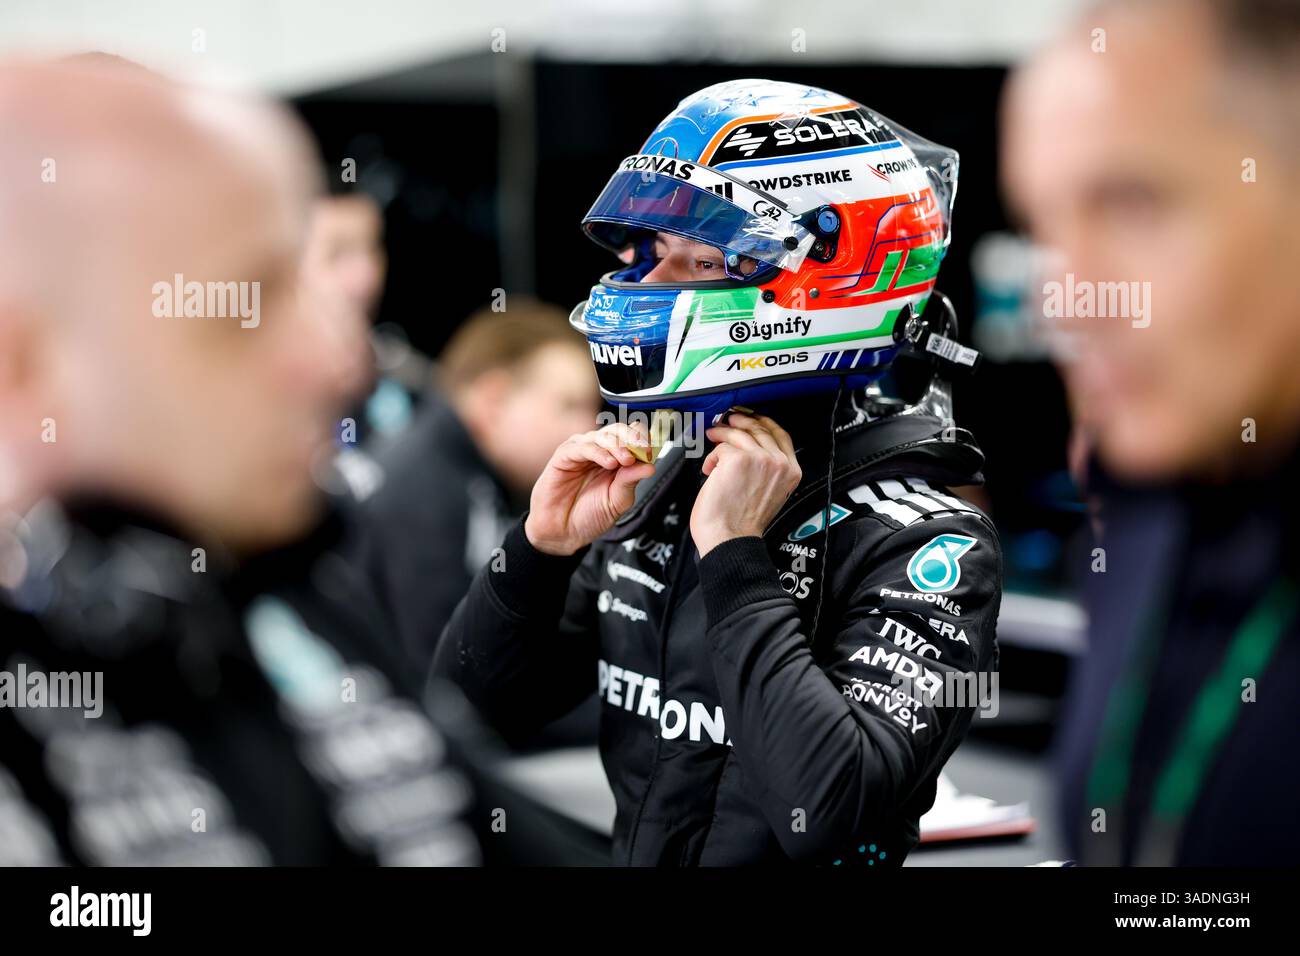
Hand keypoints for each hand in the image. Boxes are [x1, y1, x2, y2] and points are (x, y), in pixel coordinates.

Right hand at [524, 423, 656, 555]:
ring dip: (618, 446)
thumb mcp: (618, 500)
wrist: (563, 532)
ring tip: (626, 460)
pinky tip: (609, 463)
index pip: (632, 438)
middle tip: (643, 449)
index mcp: (615, 459)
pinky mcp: (563, 456)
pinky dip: (598, 452)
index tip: (652, 451)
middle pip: (618, 431)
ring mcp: (581, 451)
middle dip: (633, 438)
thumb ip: (631, 481)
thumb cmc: (589, 515)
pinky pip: (582, 447)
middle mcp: (599, 451)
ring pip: (602, 436)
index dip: (643, 441)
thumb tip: (651, 466)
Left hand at [690, 412, 801, 556]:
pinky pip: (721, 447)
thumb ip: (767, 469)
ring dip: (722, 434)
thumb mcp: (770, 492)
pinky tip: (710, 469)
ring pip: (739, 433)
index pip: (781, 435)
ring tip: (712, 437)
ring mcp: (759, 459)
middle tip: (728, 421)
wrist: (730, 539)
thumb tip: (751, 449)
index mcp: (791, 472)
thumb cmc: (744, 523)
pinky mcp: (738, 459)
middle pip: (760, 429)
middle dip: (740, 422)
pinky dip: (712, 457)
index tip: (752, 418)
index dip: (764, 422)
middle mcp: (779, 463)